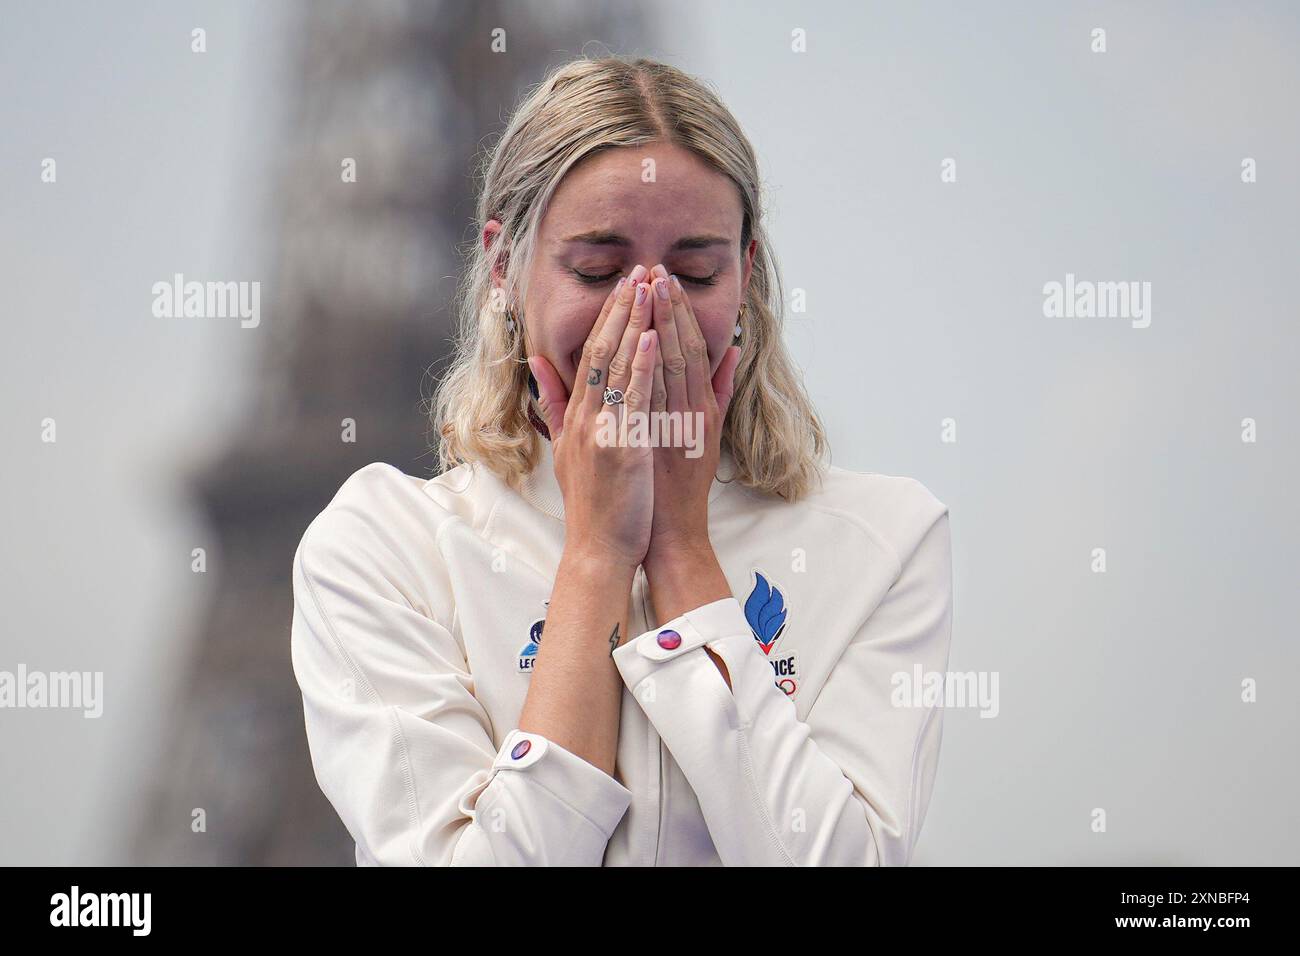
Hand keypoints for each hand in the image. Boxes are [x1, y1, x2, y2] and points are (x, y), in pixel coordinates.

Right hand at [529, 267, 659, 570]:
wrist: (598, 549)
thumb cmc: (593, 504)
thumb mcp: (563, 449)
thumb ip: (553, 406)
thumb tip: (538, 367)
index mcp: (577, 416)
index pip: (590, 354)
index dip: (607, 317)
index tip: (624, 285)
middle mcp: (585, 417)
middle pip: (601, 350)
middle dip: (622, 307)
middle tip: (639, 270)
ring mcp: (601, 430)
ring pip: (616, 366)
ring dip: (634, 323)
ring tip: (649, 287)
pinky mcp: (620, 447)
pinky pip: (631, 399)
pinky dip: (640, 366)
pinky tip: (652, 337)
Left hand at [643, 265, 740, 570]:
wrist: (673, 531)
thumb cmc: (682, 485)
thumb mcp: (709, 433)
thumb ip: (720, 390)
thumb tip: (733, 349)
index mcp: (703, 406)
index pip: (693, 347)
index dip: (680, 312)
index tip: (667, 279)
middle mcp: (694, 410)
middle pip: (684, 348)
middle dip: (670, 307)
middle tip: (656, 270)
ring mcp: (681, 425)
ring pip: (674, 364)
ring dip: (661, 324)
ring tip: (649, 288)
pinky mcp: (668, 442)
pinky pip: (661, 397)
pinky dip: (654, 366)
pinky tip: (646, 337)